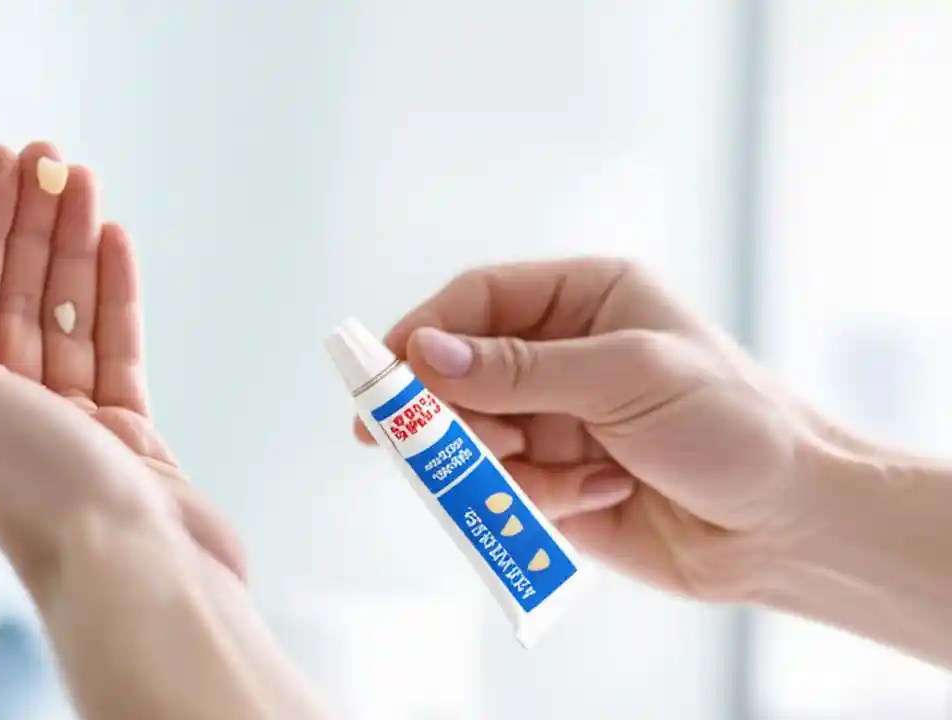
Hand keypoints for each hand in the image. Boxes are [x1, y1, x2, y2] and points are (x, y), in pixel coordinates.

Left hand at [0, 144, 242, 585]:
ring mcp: (70, 419)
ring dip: (74, 243)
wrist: (133, 566)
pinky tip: (117, 243)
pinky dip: (114, 293)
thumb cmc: (32, 487)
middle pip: (16, 291)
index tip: (3, 157)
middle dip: (30, 219)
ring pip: (68, 311)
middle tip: (51, 155)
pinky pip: (116, 347)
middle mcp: (4, 406)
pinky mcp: (126, 432)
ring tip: (88, 181)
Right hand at [355, 259, 822, 601]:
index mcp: (585, 299)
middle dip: (453, 413)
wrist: (789, 528)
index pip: (477, 299)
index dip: (423, 332)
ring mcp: (554, 419)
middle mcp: (562, 354)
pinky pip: (500, 489)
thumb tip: (424, 354)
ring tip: (561, 478)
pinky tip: (600, 497)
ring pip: (470, 437)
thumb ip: (520, 369)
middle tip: (447, 445)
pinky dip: (538, 500)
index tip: (383, 376)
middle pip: (457, 372)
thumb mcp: (627, 378)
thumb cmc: (732, 425)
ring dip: (502, 465)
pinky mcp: (553, 481)